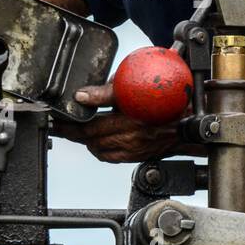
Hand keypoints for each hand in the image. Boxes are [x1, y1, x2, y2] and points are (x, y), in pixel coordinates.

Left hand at [53, 83, 180, 162]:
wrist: (188, 119)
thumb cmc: (164, 99)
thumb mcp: (133, 87)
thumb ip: (104, 92)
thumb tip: (81, 96)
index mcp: (129, 122)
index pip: (88, 128)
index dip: (68, 126)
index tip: (56, 121)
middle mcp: (130, 140)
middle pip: (89, 140)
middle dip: (71, 133)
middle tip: (59, 126)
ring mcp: (133, 151)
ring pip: (97, 150)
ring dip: (84, 141)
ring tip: (74, 132)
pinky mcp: (136, 156)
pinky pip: (109, 157)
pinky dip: (98, 149)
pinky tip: (95, 141)